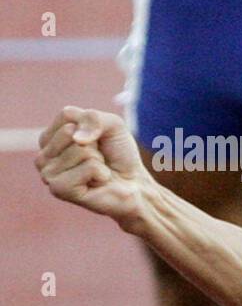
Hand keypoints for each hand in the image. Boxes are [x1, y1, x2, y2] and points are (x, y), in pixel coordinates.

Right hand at [35, 107, 151, 225]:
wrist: (134, 184)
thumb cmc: (119, 154)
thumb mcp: (112, 125)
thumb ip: (93, 119)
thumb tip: (77, 139)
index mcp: (49, 138)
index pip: (66, 115)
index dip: (92, 125)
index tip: (97, 141)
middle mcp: (43, 156)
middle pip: (70, 132)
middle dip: (94, 144)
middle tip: (99, 159)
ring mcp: (48, 174)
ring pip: (80, 150)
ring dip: (99, 160)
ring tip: (98, 171)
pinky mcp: (60, 190)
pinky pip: (89, 167)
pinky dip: (102, 172)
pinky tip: (99, 182)